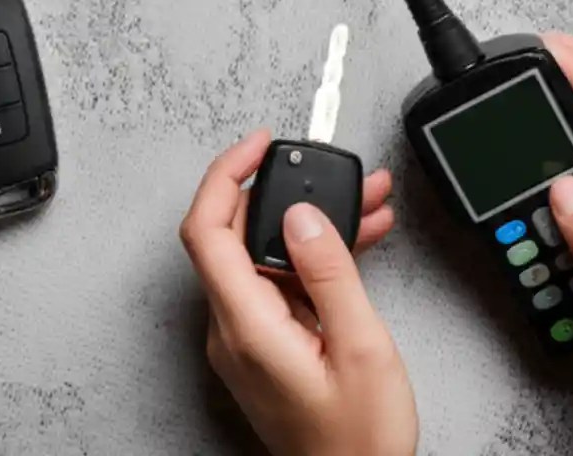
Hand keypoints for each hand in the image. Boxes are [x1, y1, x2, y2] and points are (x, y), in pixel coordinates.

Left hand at [179, 129, 417, 455]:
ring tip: (365, 202)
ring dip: (308, 224)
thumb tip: (301, 214)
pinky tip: (357, 240)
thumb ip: (329, 273)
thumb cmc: (358, 439)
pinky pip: (280, 283)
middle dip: (281, 192)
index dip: (225, 176)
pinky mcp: (266, 344)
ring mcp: (247, 338)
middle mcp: (234, 330)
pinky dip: (313, 257)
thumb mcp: (361, 346)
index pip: (206, 231)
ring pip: (264, 256)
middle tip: (327, 169)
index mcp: (247, 327)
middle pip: (233, 236)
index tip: (258, 145)